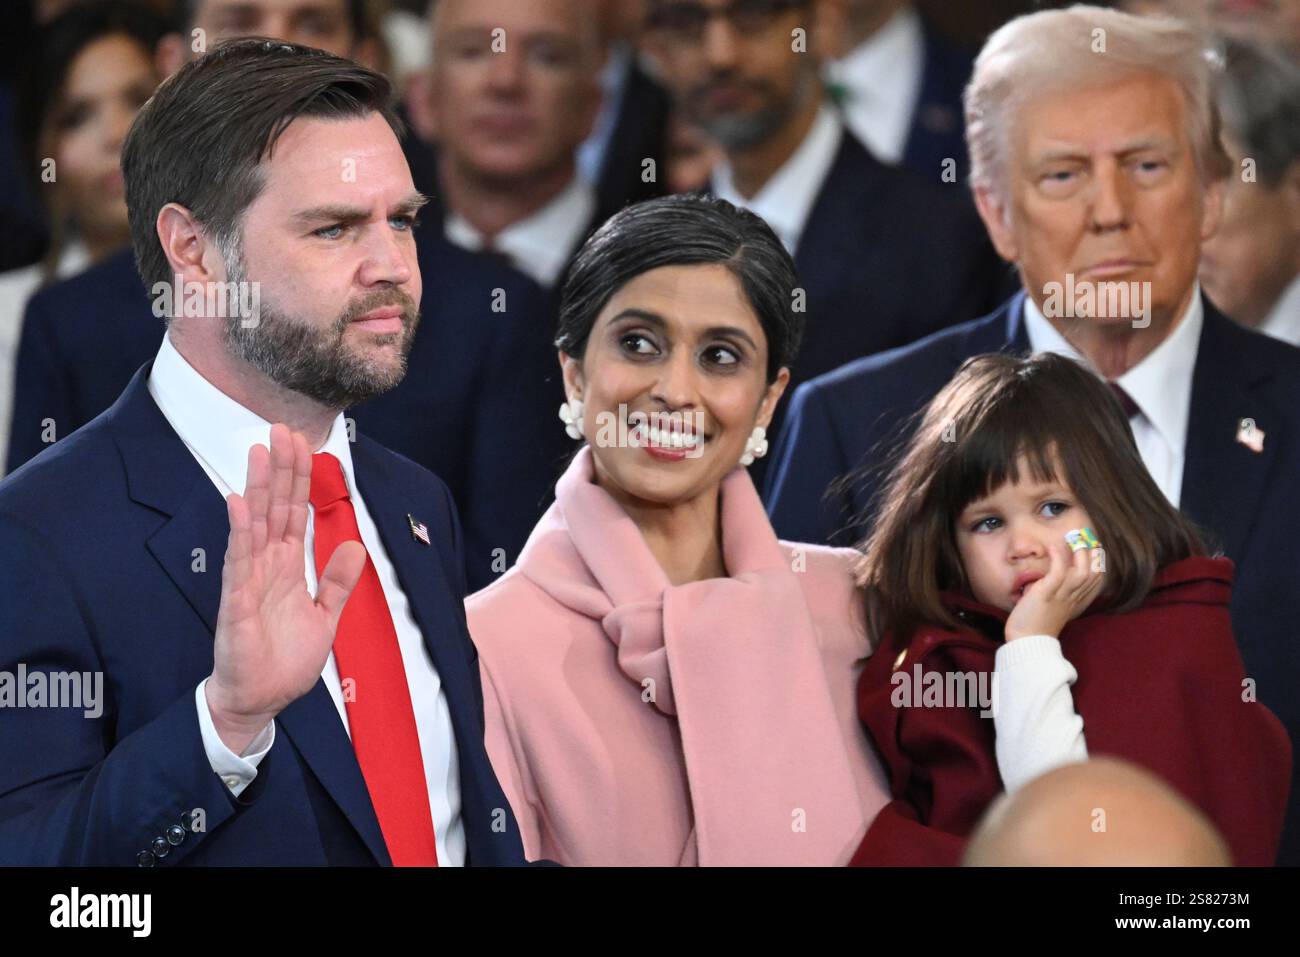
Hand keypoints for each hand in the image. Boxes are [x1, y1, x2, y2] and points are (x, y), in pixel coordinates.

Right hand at [205, 424, 366, 754]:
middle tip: (281, 429)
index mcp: (287, 567)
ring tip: (258, 452)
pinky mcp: (237, 603)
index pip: (294, 513)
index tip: (303, 443)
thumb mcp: (325, 617)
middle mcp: (266, 566)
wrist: (260, 702)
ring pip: (254, 525)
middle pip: (275, 508)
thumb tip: (356, 547)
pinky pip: (238, 562)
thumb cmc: (284, 661)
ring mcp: (249, 581)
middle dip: (280, 470)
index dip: (299, 479)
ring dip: (257, 488)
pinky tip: (238, 503)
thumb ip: (337, 582)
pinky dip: (239, 532)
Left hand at [1004, 538, 1104, 642]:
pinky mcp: (1046, 595)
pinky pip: (1058, 574)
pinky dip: (1058, 559)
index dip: (1099, 563)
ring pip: (1082, 573)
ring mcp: (1061, 597)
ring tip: (1074, 538)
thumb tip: (1052, 576)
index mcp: (1076, 602)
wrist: (1026, 642)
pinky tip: (1054, 547)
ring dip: (1081, 553)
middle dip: (1094, 553)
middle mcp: (1073, 599)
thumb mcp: (1052, 606)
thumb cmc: (1035, 625)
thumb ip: (1057, 593)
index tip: (1094, 548)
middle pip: (1095, 574)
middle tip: (1085, 537)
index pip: (1097, 580)